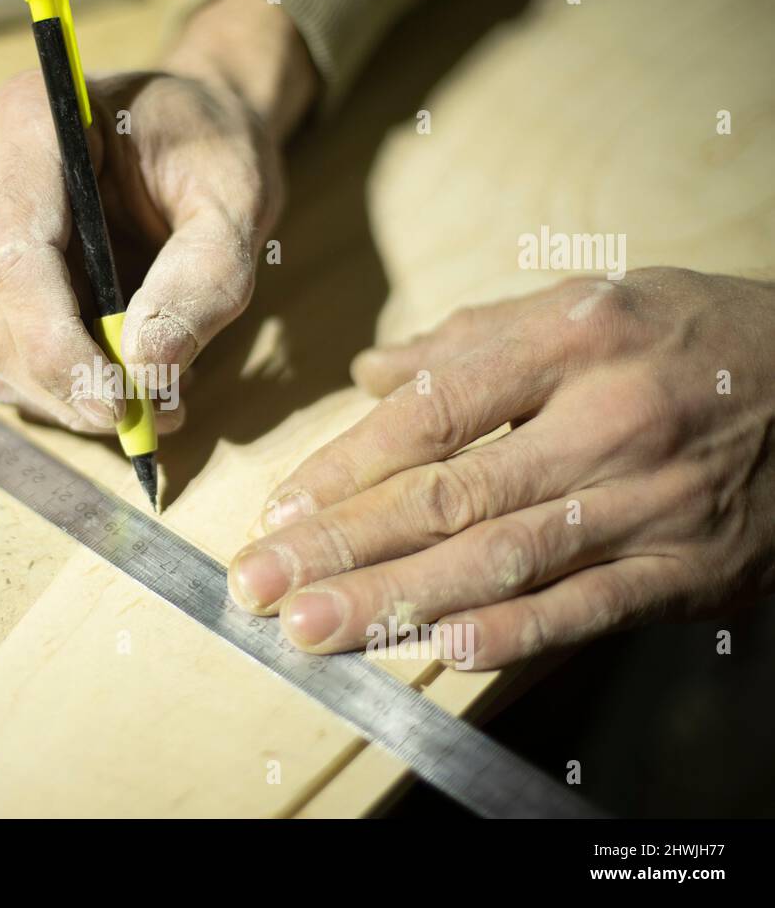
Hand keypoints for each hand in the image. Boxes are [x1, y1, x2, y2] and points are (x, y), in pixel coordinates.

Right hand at [0, 0, 315, 431]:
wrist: (189, 127)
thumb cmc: (213, 148)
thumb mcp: (236, 202)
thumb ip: (203, 279)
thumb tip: (148, 371)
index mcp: (34, 121)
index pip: (15, 259)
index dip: (58, 347)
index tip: (118, 404)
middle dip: (64, 385)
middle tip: (145, 418)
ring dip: (60, 396)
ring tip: (146, 399)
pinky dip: (52, 386)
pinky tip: (112, 378)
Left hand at [227, 268, 774, 668]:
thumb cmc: (692, 337)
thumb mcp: (588, 301)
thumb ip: (471, 338)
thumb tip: (369, 368)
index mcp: (574, 339)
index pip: (432, 411)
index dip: (346, 466)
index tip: (280, 508)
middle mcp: (609, 419)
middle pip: (450, 494)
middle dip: (343, 546)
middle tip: (262, 583)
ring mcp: (653, 500)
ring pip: (504, 559)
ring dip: (397, 601)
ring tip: (314, 628)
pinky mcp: (690, 568)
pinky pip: (588, 607)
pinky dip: (513, 634)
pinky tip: (437, 652)